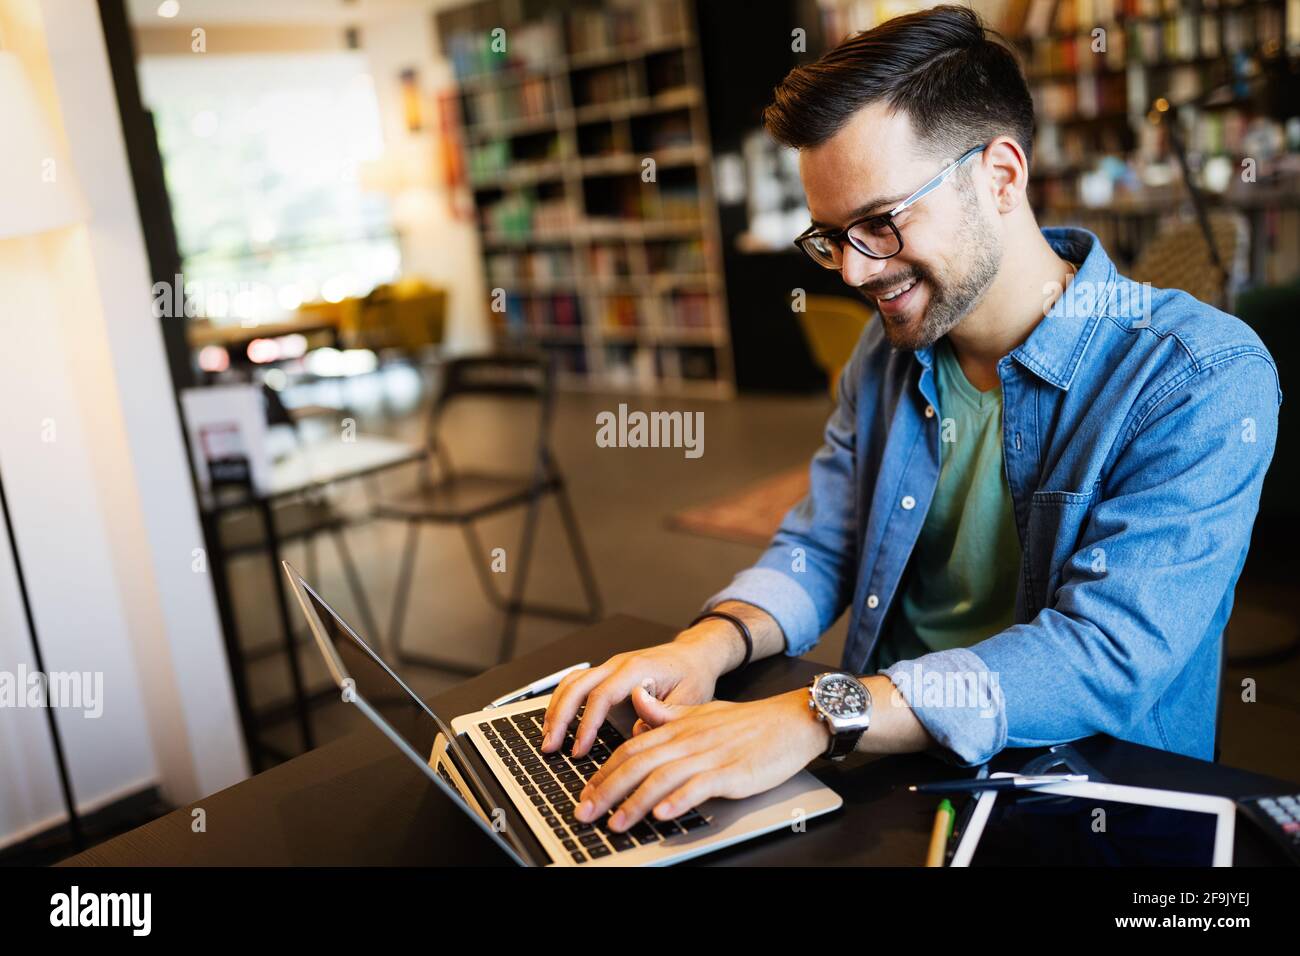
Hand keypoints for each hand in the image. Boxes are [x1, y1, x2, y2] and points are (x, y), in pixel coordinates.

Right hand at [542, 624, 736, 756]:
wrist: (693, 655)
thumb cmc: (693, 675)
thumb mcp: (688, 698)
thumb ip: (661, 715)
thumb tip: (635, 734)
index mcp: (637, 669)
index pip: (602, 696)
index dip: (587, 724)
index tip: (579, 749)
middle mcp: (618, 664)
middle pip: (577, 686)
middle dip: (559, 717)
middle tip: (550, 746)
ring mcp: (609, 666)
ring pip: (571, 682)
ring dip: (555, 709)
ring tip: (548, 738)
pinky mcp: (606, 673)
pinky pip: (576, 683)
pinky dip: (562, 701)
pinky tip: (556, 721)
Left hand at [573, 685, 831, 831]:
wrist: (791, 720)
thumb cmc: (749, 722)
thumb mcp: (701, 712)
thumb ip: (666, 714)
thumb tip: (637, 701)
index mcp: (678, 728)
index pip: (630, 749)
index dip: (603, 771)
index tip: (585, 793)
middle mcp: (688, 740)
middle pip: (637, 764)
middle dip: (606, 790)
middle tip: (584, 814)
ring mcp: (709, 755)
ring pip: (662, 777)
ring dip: (635, 803)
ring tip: (615, 823)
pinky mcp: (732, 771)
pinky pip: (700, 786)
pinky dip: (679, 801)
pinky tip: (663, 815)